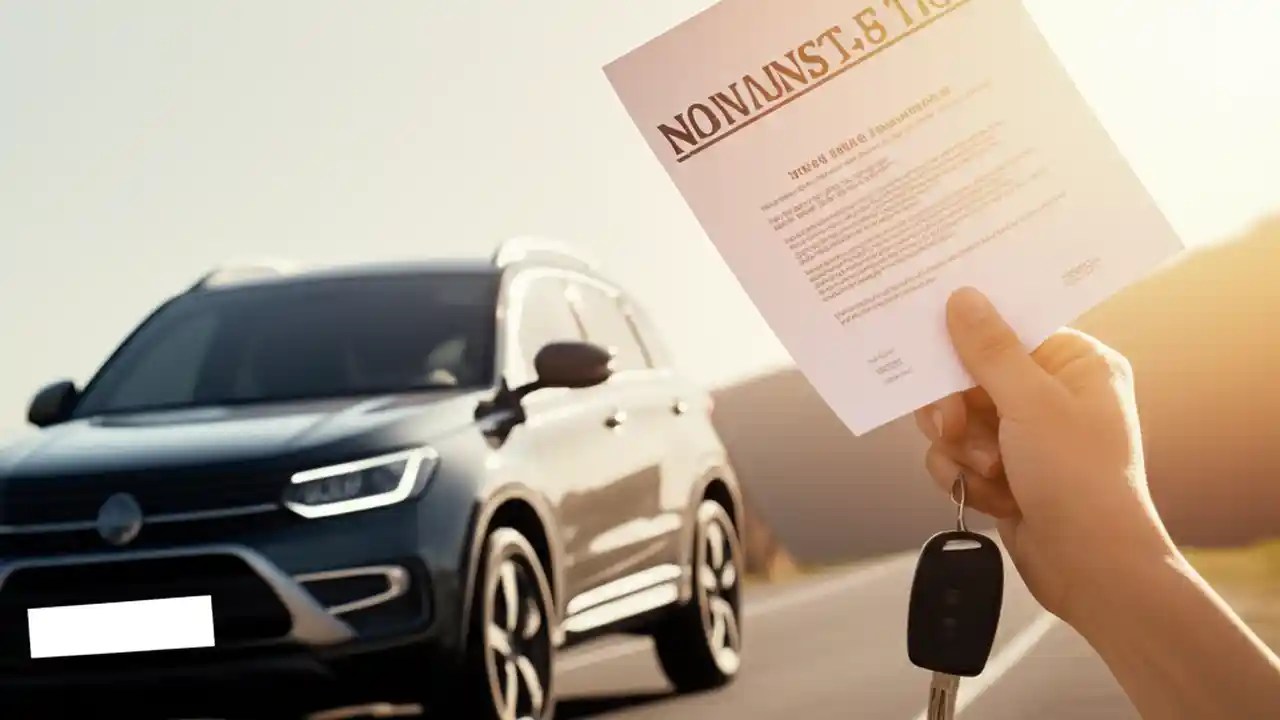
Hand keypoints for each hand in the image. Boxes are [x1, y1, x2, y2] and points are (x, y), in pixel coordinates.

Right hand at [914, 288, 1177, 623]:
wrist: (1091, 569)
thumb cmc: (1079, 480)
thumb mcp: (1031, 404)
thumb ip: (990, 349)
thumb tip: (963, 297)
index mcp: (1076, 363)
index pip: (1010, 327)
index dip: (969, 334)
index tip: (931, 338)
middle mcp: (1052, 393)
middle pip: (971, 374)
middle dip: (957, 408)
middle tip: (953, 426)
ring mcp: (1026, 435)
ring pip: (956, 418)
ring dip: (962, 449)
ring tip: (988, 473)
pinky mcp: (1004, 470)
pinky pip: (956, 455)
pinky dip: (963, 476)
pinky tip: (991, 497)